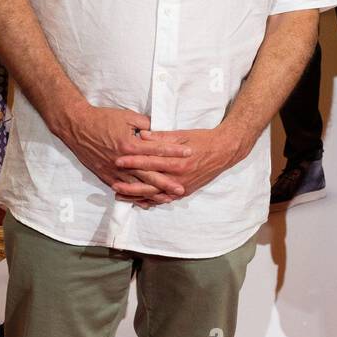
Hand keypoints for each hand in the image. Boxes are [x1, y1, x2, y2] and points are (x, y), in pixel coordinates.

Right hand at [54, 103, 191, 206]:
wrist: (77, 126)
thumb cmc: (103, 119)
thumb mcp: (128, 117)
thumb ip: (146, 125)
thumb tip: (160, 132)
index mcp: (130, 145)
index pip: (157, 150)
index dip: (174, 151)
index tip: (189, 153)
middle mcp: (123, 161)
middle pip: (149, 174)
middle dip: (166, 182)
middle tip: (182, 188)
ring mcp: (114, 170)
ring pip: (137, 185)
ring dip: (153, 193)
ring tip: (167, 198)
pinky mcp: (106, 176)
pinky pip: (123, 189)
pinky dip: (135, 196)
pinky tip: (146, 202)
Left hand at [113, 125, 246, 201]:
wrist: (224, 151)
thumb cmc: (203, 140)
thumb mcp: (182, 135)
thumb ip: (161, 137)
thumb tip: (142, 135)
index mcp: (177, 160)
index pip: (150, 161)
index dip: (133, 161)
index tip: (118, 159)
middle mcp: (179, 176)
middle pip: (149, 182)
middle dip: (130, 182)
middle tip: (113, 181)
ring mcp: (182, 186)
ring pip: (155, 194)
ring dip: (136, 195)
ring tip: (120, 194)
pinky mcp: (185, 191)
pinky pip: (165, 199)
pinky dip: (151, 201)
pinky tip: (139, 201)